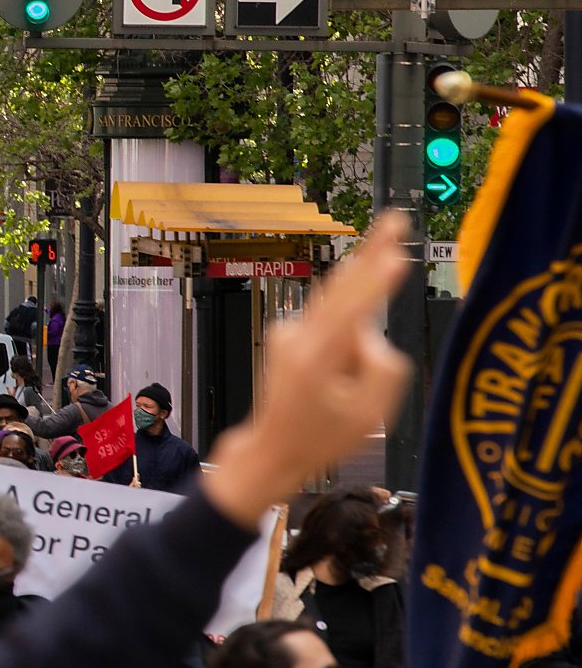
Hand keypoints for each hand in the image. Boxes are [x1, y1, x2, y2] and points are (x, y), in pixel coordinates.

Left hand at [201, 210, 412, 527]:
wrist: (272, 449)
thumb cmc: (320, 437)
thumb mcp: (369, 414)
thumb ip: (384, 368)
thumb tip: (373, 334)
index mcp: (315, 359)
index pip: (353, 310)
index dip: (377, 280)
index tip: (395, 254)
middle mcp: (297, 338)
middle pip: (342, 289)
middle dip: (372, 252)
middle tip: (394, 219)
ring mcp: (288, 333)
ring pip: (338, 306)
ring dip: (362, 291)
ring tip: (385, 243)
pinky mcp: (287, 334)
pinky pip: (331, 324)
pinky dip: (346, 334)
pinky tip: (340, 366)